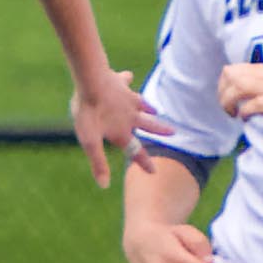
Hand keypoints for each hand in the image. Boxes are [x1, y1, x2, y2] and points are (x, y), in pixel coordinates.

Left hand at [69, 69, 176, 189]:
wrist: (91, 82)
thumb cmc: (88, 113)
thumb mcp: (89, 142)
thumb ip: (98, 163)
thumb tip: (104, 186)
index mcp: (122, 133)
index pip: (136, 151)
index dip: (144, 163)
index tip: (153, 172)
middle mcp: (130, 117)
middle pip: (149, 125)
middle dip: (161, 130)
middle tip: (174, 131)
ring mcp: (127, 99)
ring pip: (142, 104)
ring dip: (149, 107)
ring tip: (155, 110)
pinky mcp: (120, 83)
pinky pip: (126, 82)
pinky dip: (127, 81)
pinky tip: (128, 76)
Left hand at [218, 61, 262, 136]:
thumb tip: (243, 97)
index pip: (233, 69)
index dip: (223, 85)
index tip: (228, 100)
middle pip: (231, 74)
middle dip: (222, 92)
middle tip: (228, 109)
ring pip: (238, 85)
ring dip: (229, 101)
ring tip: (233, 114)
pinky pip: (253, 104)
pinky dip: (244, 112)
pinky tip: (247, 119)